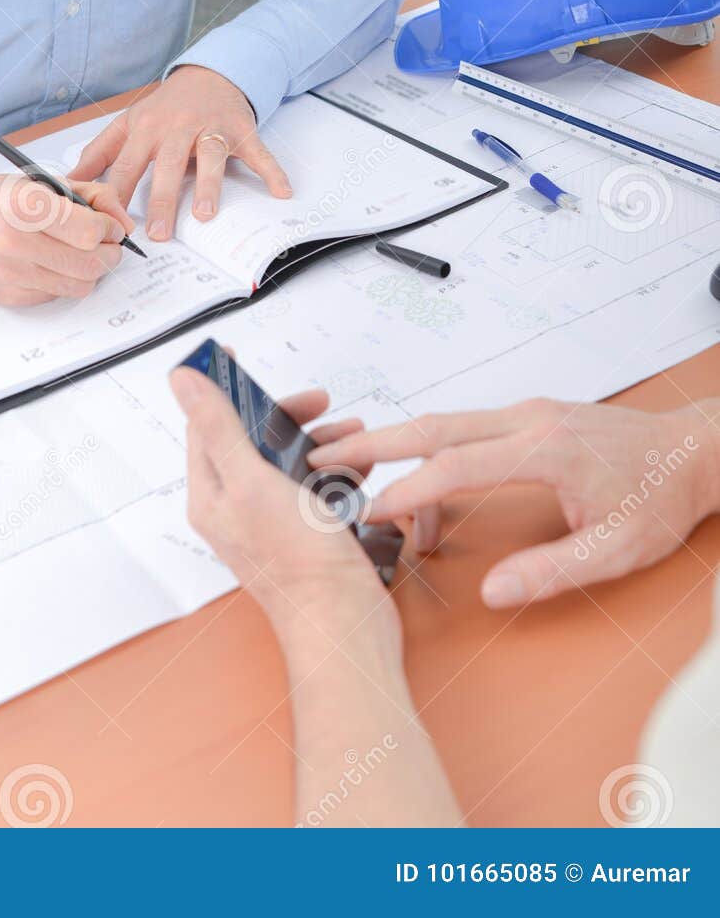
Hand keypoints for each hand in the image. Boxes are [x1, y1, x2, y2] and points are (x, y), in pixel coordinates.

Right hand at [0, 172, 134, 305]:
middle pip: (90, 264)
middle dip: (109, 254)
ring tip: (80, 252)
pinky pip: (57, 295)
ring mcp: (11, 275)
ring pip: (80, 286)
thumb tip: (122, 221)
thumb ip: (90, 195)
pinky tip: (52, 262)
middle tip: (106, 243)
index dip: (110, 228)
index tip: (110, 225)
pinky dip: (64, 280)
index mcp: (25, 207)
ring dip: (91, 270)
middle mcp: (15, 243)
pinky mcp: (9, 297)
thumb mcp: (42, 182)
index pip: (90, 232)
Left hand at [74, 65, 291, 240]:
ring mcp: (211, 128)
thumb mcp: (129, 122)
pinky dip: (272, 170)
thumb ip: (100, 153)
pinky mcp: (241, 130)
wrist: (209, 73)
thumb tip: (68, 180)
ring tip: (206, 215)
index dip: (119, 194)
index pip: (129, 165)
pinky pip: (257, 151)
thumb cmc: (165, 106)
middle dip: (164, 199)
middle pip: (169, 165)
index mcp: (147, 129)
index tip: (112, 223)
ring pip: (210, 157)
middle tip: (160, 233)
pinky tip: (281, 191)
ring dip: (210, 185)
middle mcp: (178, 127)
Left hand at [169, 363, 399, 654]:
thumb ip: (218, 426)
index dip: (224, 389)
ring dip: (320, 441)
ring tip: (352, 435)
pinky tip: (360, 468)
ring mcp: (270, 523)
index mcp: (212, 495)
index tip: (238, 357)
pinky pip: (314, 487)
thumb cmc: (298, 561)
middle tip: (320, 400)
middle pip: (253, 440)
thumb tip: (180, 379)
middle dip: (288, 416)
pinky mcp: (304, 534)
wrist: (345, 625)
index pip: (207, 426)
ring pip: (288, 462)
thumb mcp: (252, 480)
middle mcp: (235, 508)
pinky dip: (336, 471)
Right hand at [309, 396, 719, 608]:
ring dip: (399, 445)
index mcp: (543, 450)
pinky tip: (426, 484)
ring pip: (446, 423)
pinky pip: (467, 429)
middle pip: (434, 425)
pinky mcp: (530, 418)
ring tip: (360, 476)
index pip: (455, 466)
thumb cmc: (660, 496)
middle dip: (373, 441)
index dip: (407, 491)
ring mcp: (527, 414)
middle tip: (323, 455)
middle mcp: (528, 420)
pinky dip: (433, 450)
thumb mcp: (615, 551)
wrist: (695, 453)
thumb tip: (491, 591)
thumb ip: (551, 572)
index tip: (368, 512)